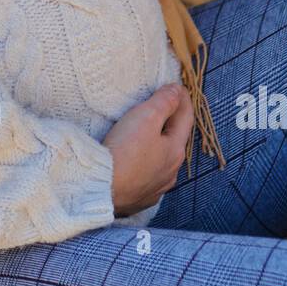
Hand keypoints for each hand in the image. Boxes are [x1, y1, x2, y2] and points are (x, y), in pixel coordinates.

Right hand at [103, 85, 192, 214]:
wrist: (101, 188)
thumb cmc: (125, 150)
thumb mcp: (146, 117)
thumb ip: (164, 102)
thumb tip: (176, 91)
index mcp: (175, 150)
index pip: (186, 118)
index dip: (182, 99)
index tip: (178, 87)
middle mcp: (170, 171)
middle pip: (175, 141)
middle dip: (171, 123)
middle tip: (164, 107)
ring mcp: (155, 187)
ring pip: (162, 161)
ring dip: (159, 146)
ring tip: (149, 136)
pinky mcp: (139, 198)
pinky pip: (147, 178)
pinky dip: (146, 165)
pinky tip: (137, 164)